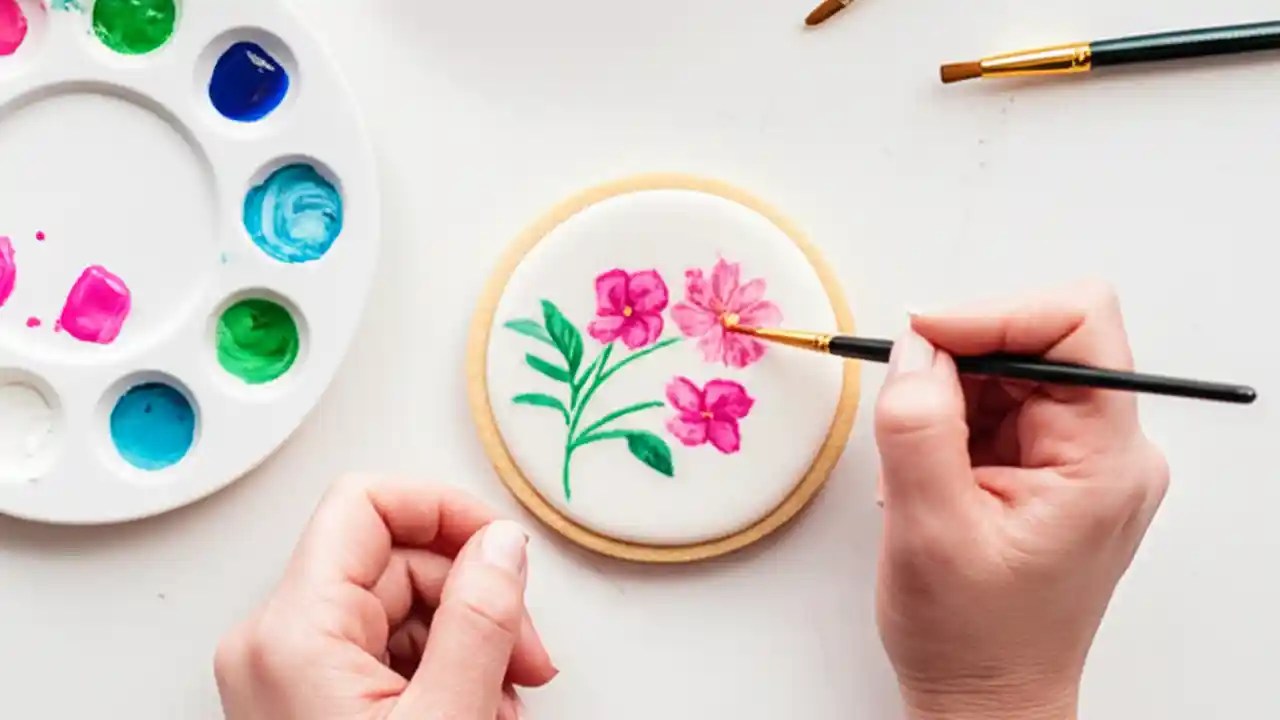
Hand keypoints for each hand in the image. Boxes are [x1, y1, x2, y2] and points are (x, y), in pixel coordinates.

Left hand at [215, 476, 556, 718]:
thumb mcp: (445, 718)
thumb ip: (479, 622)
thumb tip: (500, 546)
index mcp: (291, 633)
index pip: (366, 505)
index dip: (445, 511)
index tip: (500, 544)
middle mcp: (274, 644)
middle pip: (395, 562)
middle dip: (475, 598)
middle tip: (525, 651)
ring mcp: (287, 675)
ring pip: (400, 609)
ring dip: (468, 643)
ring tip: (502, 698)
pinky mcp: (306, 701)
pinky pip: (385, 653)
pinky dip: (441, 672)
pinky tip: (475, 708)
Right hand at [874, 282, 1169, 719]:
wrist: (984, 700)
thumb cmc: (973, 640)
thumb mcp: (928, 532)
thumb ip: (918, 429)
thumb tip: (914, 347)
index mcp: (1104, 461)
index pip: (1078, 325)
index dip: (995, 314)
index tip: (925, 337)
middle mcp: (1107, 449)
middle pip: (1038, 341)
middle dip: (960, 361)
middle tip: (906, 409)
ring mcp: (1080, 458)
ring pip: (1009, 371)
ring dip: (949, 398)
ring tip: (919, 467)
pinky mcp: (1050, 468)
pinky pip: (996, 407)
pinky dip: (950, 423)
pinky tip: (931, 475)